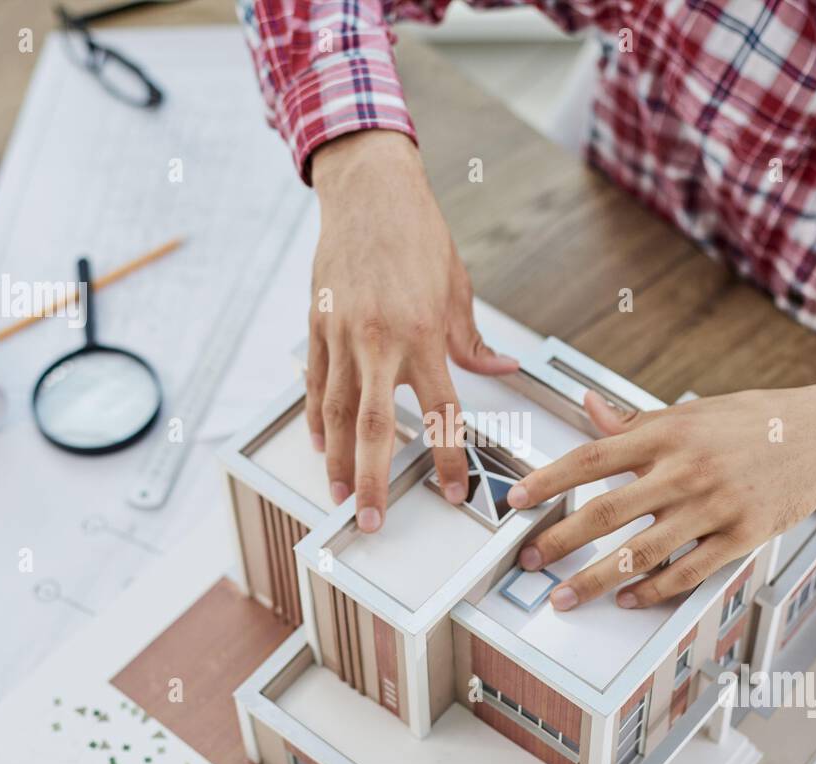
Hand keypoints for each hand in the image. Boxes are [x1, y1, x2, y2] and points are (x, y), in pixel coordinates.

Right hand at [308, 130, 517, 530]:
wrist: (369, 190)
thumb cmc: (417, 234)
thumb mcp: (458, 289)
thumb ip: (473, 342)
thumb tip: (501, 371)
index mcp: (424, 336)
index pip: (441, 416)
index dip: (450, 462)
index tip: (455, 493)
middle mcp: (380, 341)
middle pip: (374, 430)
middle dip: (373, 483)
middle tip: (372, 522)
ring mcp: (341, 335)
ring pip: (334, 414)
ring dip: (337, 463)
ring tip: (341, 497)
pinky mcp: (316, 325)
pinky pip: (314, 384)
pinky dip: (315, 419)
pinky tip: (321, 446)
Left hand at [508, 385, 815, 609]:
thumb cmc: (750, 421)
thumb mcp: (690, 411)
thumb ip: (634, 420)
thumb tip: (586, 406)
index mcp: (667, 433)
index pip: (592, 458)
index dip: (549, 482)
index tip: (517, 501)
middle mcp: (685, 470)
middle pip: (606, 512)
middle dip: (560, 542)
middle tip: (530, 560)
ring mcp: (714, 507)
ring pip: (641, 553)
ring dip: (595, 580)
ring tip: (565, 597)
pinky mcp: (741, 537)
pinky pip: (687, 572)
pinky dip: (651, 590)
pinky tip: (626, 599)